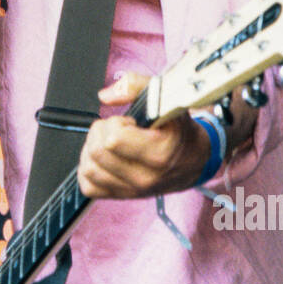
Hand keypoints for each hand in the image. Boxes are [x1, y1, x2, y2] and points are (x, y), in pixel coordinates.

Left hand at [77, 70, 210, 199]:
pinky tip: (103, 158)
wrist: (194, 161)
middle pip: (97, 152)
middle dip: (101, 133)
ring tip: (109, 142)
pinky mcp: (121, 196)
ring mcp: (132, 189)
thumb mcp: (167, 101)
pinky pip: (89, 186)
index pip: (113, 140)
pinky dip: (89, 169)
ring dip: (92, 150)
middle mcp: (145, 176)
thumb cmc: (180, 132)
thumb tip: (106, 95)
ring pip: (89, 169)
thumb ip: (136, 87)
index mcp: (159, 153)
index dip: (115, 124)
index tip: (128, 122)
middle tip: (116, 129)